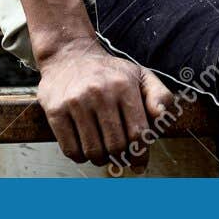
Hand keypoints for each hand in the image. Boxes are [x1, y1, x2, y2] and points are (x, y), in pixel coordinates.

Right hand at [37, 39, 175, 170]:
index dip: (141, 154)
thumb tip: (162, 117)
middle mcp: (100, 93)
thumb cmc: (110, 72)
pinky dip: (80, 157)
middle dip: (120, 158)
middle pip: (116, 146)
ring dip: (100, 160)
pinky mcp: (55, 111)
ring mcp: (76, 102)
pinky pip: (70, 150)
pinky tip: (85, 148)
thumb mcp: (140, 75)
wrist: (69, 55)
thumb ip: (160, 95)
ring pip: (93, 152)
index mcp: (124, 85)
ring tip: (103, 152)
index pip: (138, 133)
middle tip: (119, 158)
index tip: (139, 163)